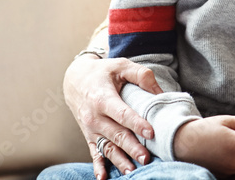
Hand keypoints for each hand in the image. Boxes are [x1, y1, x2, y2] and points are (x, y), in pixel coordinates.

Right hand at [64, 55, 162, 179]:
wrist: (75, 79)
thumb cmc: (103, 72)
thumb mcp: (121, 65)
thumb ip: (141, 75)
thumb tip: (159, 92)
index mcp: (102, 98)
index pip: (122, 114)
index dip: (136, 123)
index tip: (151, 133)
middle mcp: (94, 116)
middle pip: (116, 134)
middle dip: (132, 147)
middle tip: (146, 158)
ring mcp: (90, 128)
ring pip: (107, 147)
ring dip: (119, 160)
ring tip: (132, 171)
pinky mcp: (89, 135)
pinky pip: (94, 152)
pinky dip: (98, 166)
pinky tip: (103, 177)